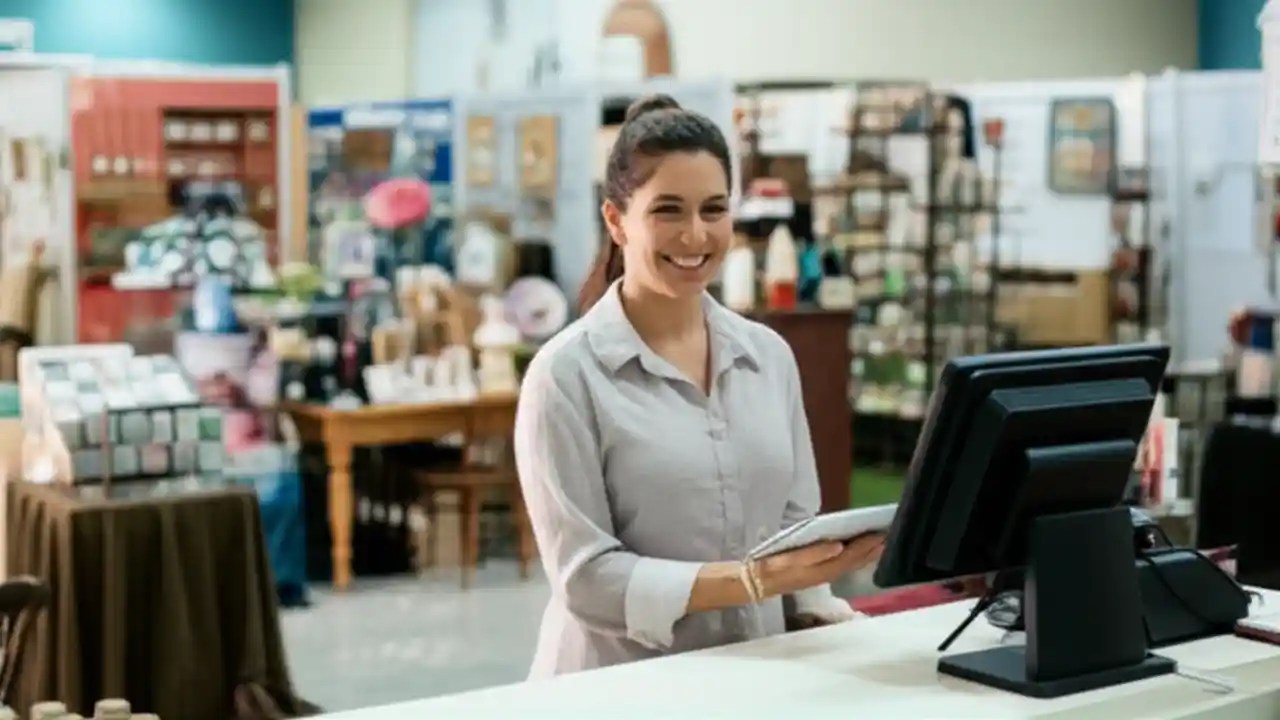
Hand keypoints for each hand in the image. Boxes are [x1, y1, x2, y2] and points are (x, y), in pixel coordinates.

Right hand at [753, 533, 884, 598]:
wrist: (755, 583)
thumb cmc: (770, 567)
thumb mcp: (789, 559)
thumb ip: (814, 552)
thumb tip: (839, 546)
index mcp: (822, 569)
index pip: (850, 556)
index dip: (866, 545)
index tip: (882, 533)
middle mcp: (826, 575)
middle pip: (854, 562)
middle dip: (871, 550)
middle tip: (889, 536)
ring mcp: (822, 576)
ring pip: (850, 566)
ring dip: (865, 555)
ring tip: (880, 544)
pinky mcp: (816, 574)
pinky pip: (842, 566)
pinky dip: (853, 559)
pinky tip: (856, 553)